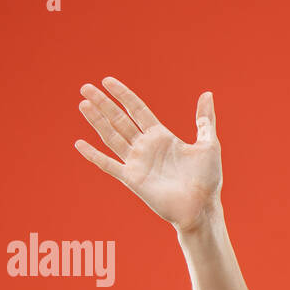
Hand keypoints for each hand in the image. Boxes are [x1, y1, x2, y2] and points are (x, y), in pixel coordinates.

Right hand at [74, 76, 222, 232]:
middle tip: (85, 87)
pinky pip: (109, 165)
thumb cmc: (208, 180)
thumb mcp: (209, 145)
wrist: (202, 208)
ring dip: (96, 121)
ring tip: (83, 104)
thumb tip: (207, 94)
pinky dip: (94, 156)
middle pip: (119, 120)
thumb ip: (205, 120)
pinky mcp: (132, 179)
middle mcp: (146, 147)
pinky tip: (79, 144)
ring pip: (111, 137)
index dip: (123, 95)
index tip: (107, 81)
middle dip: (103, 103)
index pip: (137, 110)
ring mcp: (137, 163)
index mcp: (162, 136)